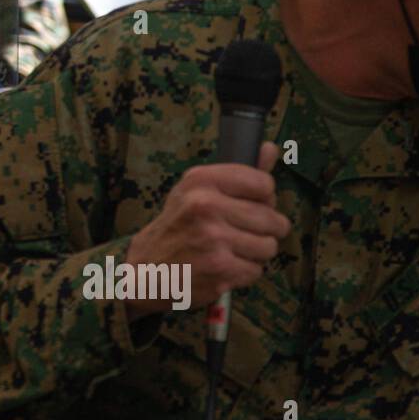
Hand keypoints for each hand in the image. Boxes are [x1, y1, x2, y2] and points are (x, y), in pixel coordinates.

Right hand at [124, 141, 288, 318]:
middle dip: (265, 230)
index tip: (250, 204)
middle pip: (271, 218)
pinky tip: (224, 266)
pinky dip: (244, 272)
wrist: (147, 267)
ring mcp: (213, 238)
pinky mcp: (218, 267)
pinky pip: (256, 270)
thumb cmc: (179, 225)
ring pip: (268, 246)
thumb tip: (270, 147)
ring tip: (231, 249)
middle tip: (242, 232)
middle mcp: (205, 205)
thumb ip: (238, 172)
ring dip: (255, 252)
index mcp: (201, 180)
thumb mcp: (197, 190)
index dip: (263, 198)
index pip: (263, 184)